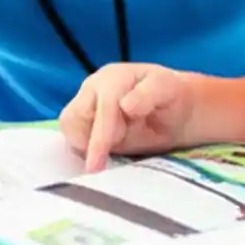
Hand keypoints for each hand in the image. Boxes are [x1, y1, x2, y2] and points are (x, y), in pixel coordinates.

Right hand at [59, 63, 196, 171]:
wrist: (175, 108)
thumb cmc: (172, 97)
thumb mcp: (168, 90)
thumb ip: (149, 94)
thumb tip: (125, 106)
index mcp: (113, 78)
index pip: (101, 110)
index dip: (99, 138)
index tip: (96, 167)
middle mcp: (93, 89)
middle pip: (72, 120)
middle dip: (90, 141)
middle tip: (122, 144)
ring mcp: (86, 106)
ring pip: (70, 131)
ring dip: (87, 146)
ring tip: (120, 142)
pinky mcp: (84, 124)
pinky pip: (74, 141)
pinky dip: (85, 151)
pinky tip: (109, 149)